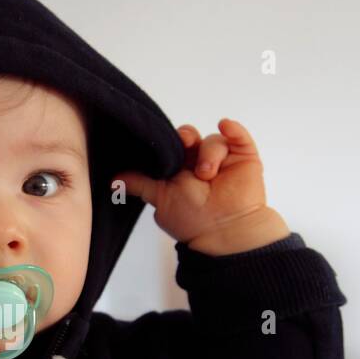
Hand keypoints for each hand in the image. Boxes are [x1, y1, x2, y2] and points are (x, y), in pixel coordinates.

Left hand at [113, 118, 290, 253]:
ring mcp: (225, 161)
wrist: (225, 231)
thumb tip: (114, 182)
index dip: (170, 143)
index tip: (168, 145)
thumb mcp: (160, 199)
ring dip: (209, 152)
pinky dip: (234, 129)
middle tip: (185, 144)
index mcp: (181, 172)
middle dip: (186, 137)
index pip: (173, 147)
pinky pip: (239, 136)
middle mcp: (201, 164)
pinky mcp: (245, 158)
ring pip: (213, 139)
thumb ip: (140, 185)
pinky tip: (226, 126)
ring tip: (208, 174)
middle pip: (192, 137)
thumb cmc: (193, 220)